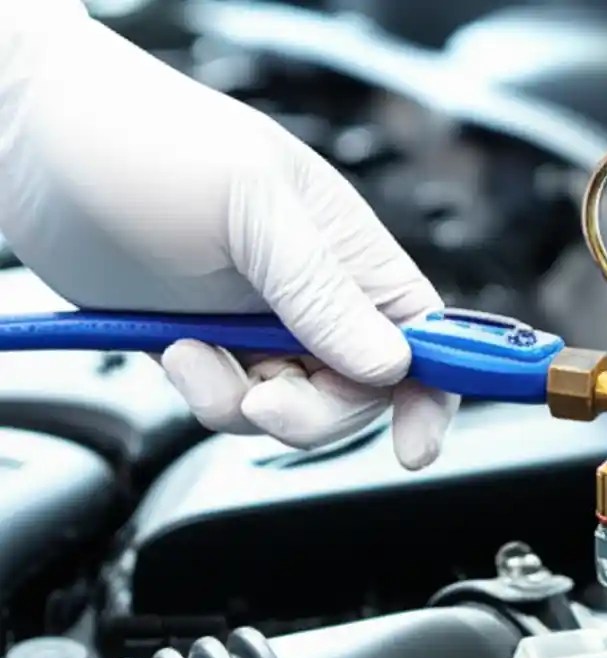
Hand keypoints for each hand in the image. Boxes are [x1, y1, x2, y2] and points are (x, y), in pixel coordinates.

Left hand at [0, 2, 455, 468]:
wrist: (31, 143)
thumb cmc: (146, 139)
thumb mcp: (253, 209)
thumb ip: (325, 293)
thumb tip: (391, 364)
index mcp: (348, 248)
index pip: (425, 329)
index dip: (438, 386)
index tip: (417, 441)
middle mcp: (315, 290)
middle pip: (362, 389)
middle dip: (317, 411)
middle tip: (270, 402)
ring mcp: (261, 321)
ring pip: (294, 407)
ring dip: (246, 403)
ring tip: (197, 354)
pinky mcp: (207, 343)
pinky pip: (230, 402)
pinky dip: (205, 393)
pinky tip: (176, 350)